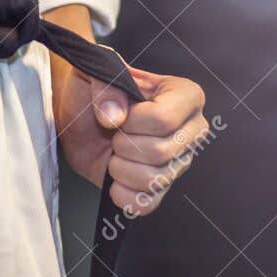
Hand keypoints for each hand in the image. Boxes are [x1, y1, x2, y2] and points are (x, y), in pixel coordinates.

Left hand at [52, 57, 208, 216]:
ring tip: (114, 153)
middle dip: (124, 145)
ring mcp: (180, 162)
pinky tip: (114, 179)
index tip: (119, 114)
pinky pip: (148, 204)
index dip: (132, 122)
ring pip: (154, 180)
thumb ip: (105, 87)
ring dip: (120, 169)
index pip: (164, 119)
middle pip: (160, 152)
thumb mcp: (95, 73)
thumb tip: (115, 117)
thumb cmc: (98, 91)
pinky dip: (123, 195)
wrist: (83, 116)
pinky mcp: (162, 188)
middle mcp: (193, 130)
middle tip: (115, 134)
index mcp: (186, 95)